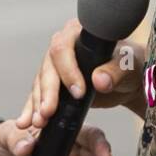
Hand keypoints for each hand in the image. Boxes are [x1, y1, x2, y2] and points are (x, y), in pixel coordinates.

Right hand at [14, 18, 146, 129]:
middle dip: (47, 93)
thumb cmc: (130, 65)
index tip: (78, 93)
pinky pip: (38, 96)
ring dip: (38, 104)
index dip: (67, 71)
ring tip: (39, 122)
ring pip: (40, 84)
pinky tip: (26, 122)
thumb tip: (99, 80)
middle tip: (48, 112)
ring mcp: (55, 66)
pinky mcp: (53, 84)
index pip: (62, 49)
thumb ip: (115, 71)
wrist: (128, 79)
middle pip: (47, 68)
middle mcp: (61, 47)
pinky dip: (32, 110)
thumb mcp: (128, 66)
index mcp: (77, 33)